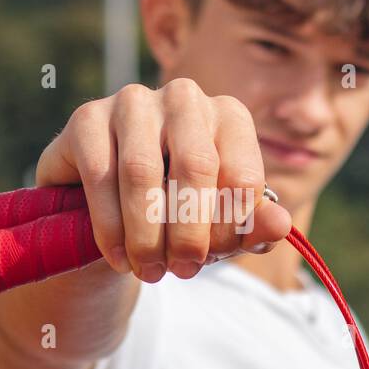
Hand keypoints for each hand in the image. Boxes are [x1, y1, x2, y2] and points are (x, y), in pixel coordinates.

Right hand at [35, 78, 291, 280]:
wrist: (111, 204)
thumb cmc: (177, 209)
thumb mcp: (218, 224)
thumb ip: (250, 225)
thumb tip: (281, 224)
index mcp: (229, 116)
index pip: (241, 174)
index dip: (230, 226)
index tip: (212, 260)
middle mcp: (185, 97)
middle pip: (196, 166)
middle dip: (190, 231)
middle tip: (183, 271)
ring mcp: (133, 102)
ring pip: (141, 171)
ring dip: (147, 234)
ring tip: (150, 271)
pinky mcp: (87, 118)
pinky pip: (100, 174)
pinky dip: (111, 225)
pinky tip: (118, 257)